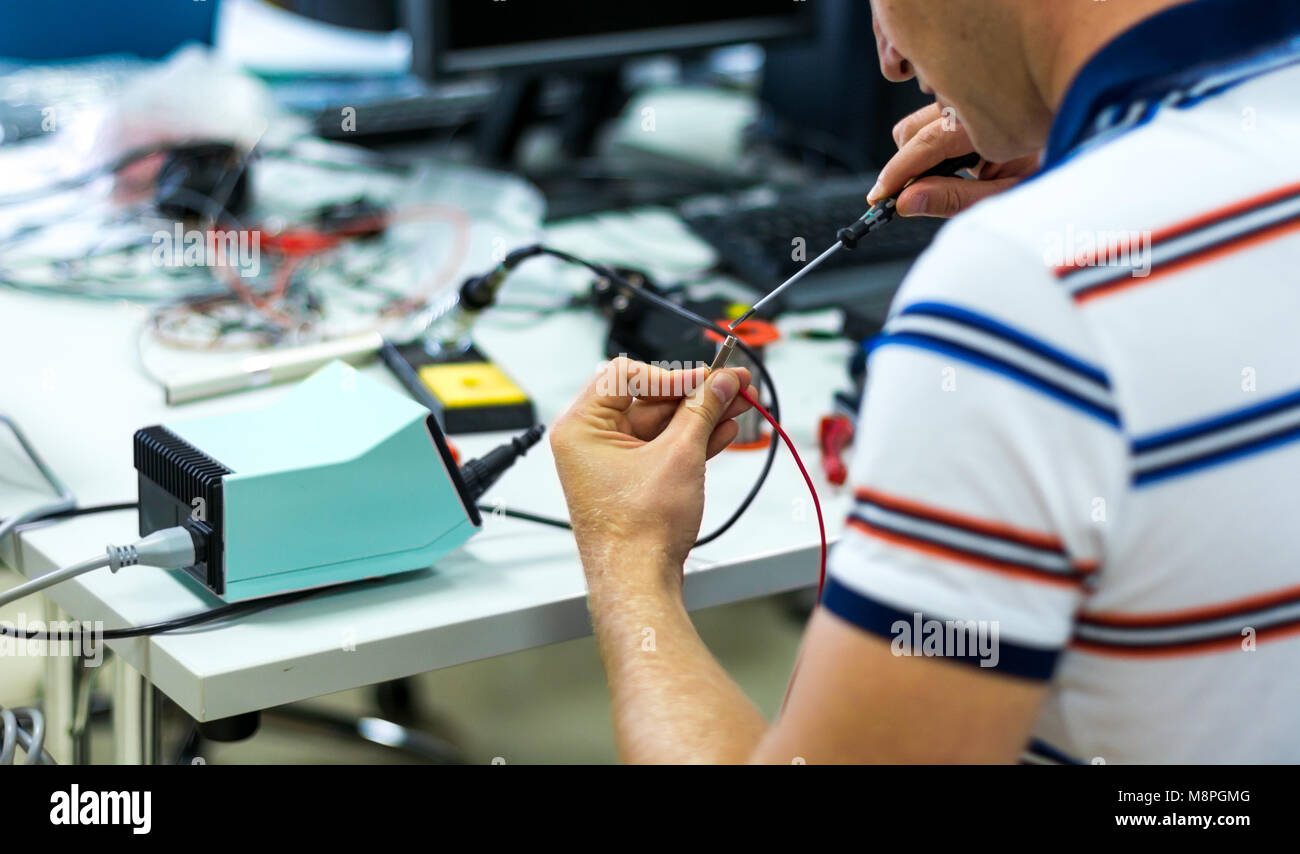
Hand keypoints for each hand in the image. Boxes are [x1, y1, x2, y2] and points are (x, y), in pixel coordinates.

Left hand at [550, 357, 753, 593]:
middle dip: (696, 393)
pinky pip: (664, 448)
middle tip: (734, 384)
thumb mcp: (678, 456)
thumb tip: (720, 383)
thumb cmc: (636, 533)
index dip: (671, 375)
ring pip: (662, 424)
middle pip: (648, 398)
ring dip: (702, 414)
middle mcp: (590, 442)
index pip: (625, 376)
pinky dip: (694, 439)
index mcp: (581, 428)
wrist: (639, 583)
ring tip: (740, 403)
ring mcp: (612, 463)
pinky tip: (724, 428)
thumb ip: (702, 410)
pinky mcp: (633, 481)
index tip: (707, 378)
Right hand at [867, 102, 1039, 217]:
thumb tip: (907, 201)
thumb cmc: (1054, 168)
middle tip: (917, 195)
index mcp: (987, 121)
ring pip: (917, 122)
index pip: (927, 146)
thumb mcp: (1006, 194)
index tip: (879, 197)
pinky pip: (933, 118)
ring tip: (957, 174)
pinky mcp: (969, 101)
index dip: (898, 174)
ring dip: (921, 152)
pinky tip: (965, 158)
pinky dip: (935, 142)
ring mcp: (971, 98)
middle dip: (907, 164)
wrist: (1085, 142)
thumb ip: (954, 198)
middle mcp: (975, 101)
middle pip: (911, 130)